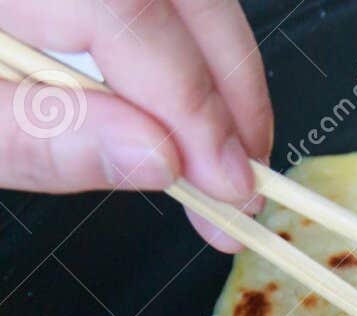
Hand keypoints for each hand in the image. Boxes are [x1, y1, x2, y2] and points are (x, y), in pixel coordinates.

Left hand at [0, 0, 271, 249]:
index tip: (229, 187)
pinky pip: (167, 8)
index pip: (132, 15)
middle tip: (246, 184)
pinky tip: (186, 116)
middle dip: (234, 91)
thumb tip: (158, 161)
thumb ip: (41, 137)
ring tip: (224, 161)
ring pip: (189, 0)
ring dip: (222, 76)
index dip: (194, 106)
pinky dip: (190, 56)